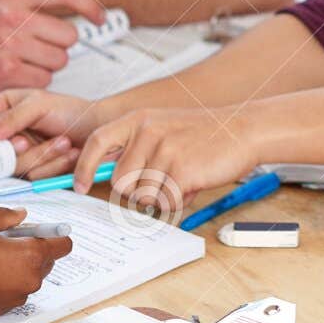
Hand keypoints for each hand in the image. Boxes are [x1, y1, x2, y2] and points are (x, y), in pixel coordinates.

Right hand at [0, 0, 101, 105]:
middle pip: (69, 35)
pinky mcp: (8, 71)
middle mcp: (11, 16)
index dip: (89, 5)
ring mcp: (10, 44)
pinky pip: (45, 79)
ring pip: (60, 60)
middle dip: (59, 46)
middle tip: (37, 49)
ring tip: (23, 61)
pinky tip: (16, 75)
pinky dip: (35, 81)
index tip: (98, 16)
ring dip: (47, 66)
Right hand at [0, 89, 110, 176]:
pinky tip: (69, 153)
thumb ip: (10, 118)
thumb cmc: (70, 110)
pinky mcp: (34, 169)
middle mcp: (6, 133)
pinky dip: (54, 165)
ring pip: (15, 167)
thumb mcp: (38, 105)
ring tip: (63, 141)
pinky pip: (35, 176)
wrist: (97, 130)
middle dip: (15, 149)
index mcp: (1, 108)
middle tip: (26, 141)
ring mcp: (19, 154)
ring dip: (42, 155)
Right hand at [0, 204, 73, 318]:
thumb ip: (7, 214)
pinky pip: (14, 290)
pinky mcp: (2, 309)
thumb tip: (22, 215)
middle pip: (47, 261)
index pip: (64, 245)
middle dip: (33, 249)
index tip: (40, 230)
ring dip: (18, 266)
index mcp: (29, 255)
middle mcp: (28, 280)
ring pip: (30, 276)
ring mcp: (16, 297)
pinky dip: (6, 281)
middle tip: (5, 240)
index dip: (54, 234)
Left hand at [74, 107, 263, 212]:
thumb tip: (111, 180)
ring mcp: (165, 150)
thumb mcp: (163, 128)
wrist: (243, 130)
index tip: (80, 186)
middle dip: (138, 191)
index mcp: (139, 119)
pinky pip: (166, 203)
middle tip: (161, 182)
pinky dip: (179, 202)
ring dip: (161, 198)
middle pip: (119, 182)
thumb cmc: (203, 135)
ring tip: (182, 179)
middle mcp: (148, 132)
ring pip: (143, 197)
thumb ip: (137, 149)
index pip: (97, 142)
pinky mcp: (182, 170)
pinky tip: (193, 183)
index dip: (84, 167)